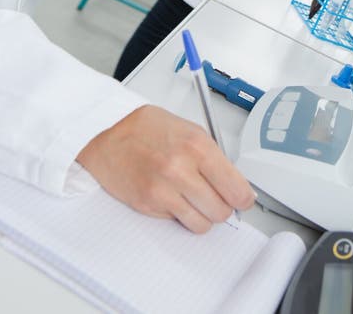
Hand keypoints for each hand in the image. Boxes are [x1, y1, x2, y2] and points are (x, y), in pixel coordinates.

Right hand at [76, 105, 254, 232]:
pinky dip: (182, 216)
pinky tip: (175, 198)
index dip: (244, 197)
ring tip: (195, 198)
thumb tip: (234, 180)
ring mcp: (165, 190)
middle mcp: (182, 168)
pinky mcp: (150, 205)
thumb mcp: (189, 130)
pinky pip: (180, 223)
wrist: (108, 137)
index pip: (236, 187)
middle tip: (217, 196)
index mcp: (197, 145)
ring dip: (204, 215)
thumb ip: (212, 154)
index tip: (243, 198)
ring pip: (203, 223)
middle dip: (223, 206)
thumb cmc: (146, 130)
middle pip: (222, 210)